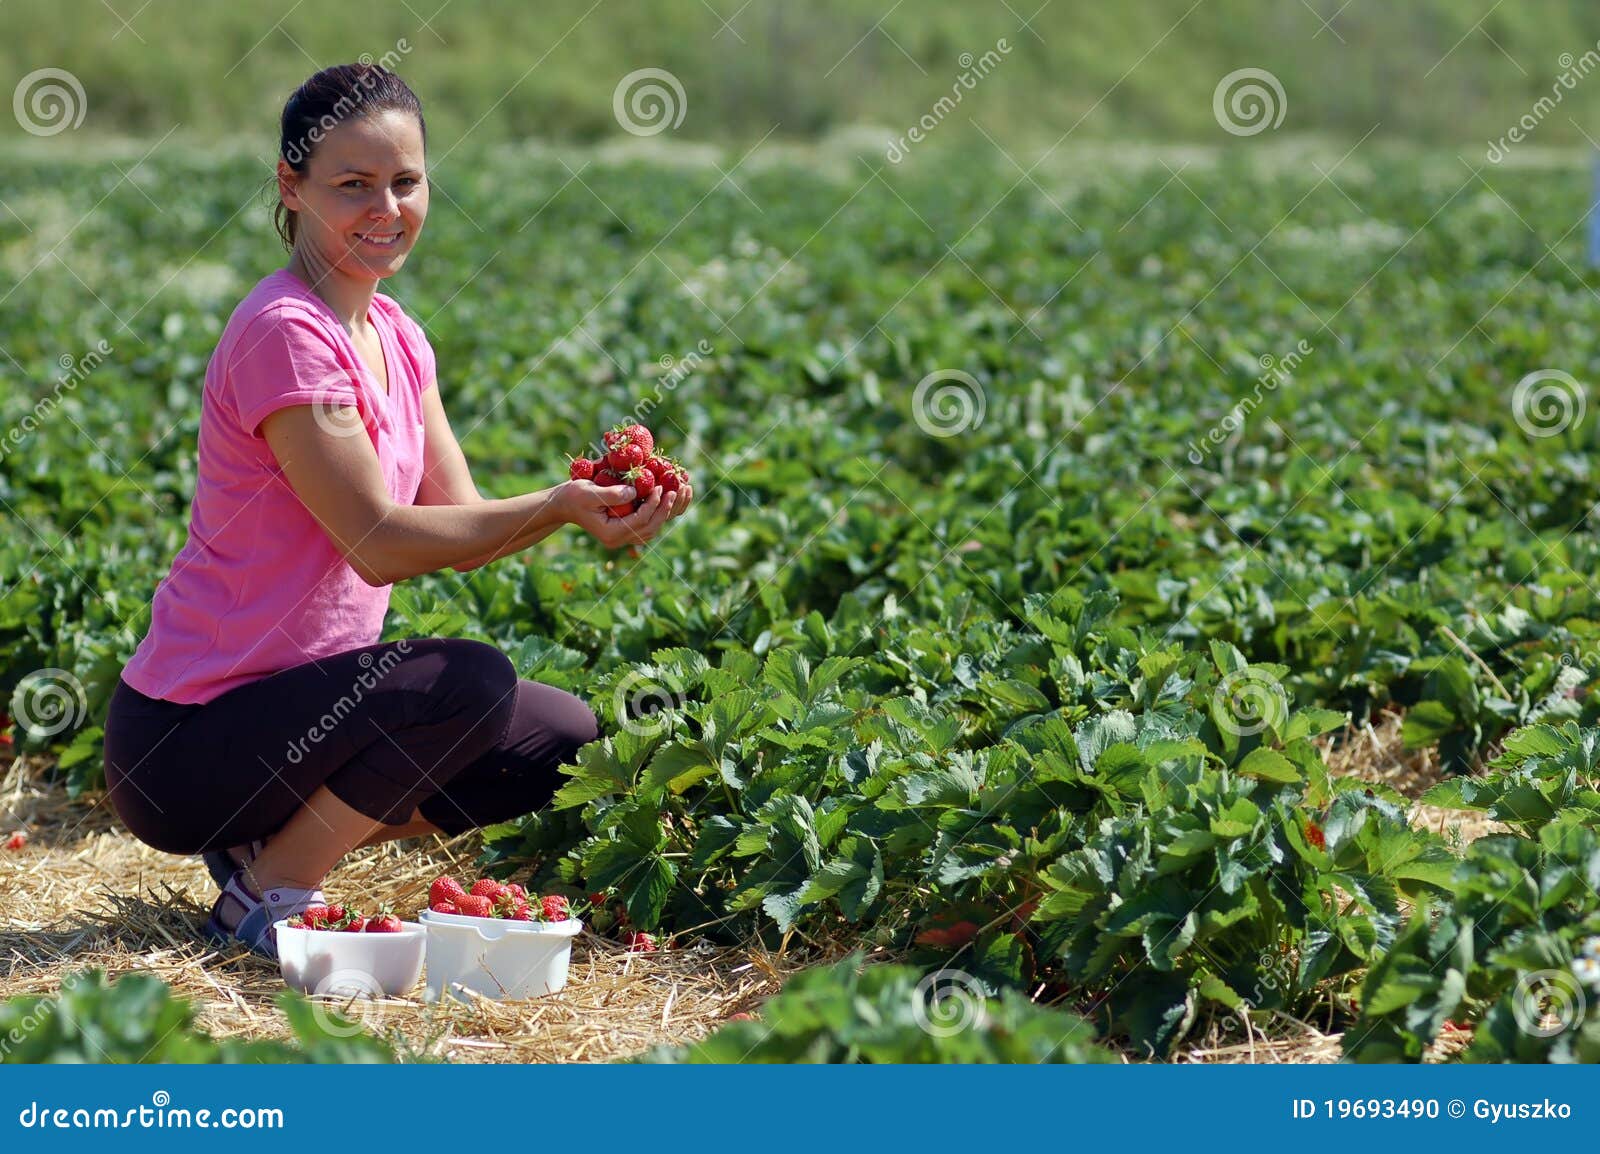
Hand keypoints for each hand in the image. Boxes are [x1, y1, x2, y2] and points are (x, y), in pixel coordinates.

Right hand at [561, 479, 691, 549]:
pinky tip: (666, 499)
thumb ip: (612, 494)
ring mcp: (623, 537)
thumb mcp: (590, 492)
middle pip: (650, 528)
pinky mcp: (625, 529)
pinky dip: (658, 514)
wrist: (564, 505)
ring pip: (651, 530)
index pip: (640, 521)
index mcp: (611, 533)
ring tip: (677, 494)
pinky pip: (647, 526)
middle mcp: (619, 539)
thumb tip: (635, 491)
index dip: (653, 504)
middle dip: (665, 509)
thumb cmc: (573, 496)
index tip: (660, 486)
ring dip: (666, 513)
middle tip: (675, 491)